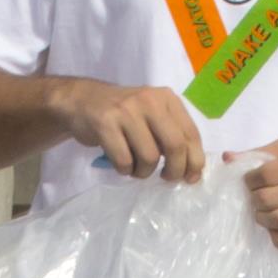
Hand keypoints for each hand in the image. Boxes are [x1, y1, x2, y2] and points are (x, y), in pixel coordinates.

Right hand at [56, 80, 207, 182]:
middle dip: (174, 171)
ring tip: (135, 167)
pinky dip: (124, 170)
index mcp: (167, 99)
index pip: (191, 134)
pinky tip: (120, 164)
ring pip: (149, 157)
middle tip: (166, 178)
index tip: (190, 178)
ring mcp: (126, 111)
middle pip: (175, 146)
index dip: (194, 161)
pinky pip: (124, 161)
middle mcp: (150, 101)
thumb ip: (172, 135)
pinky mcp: (105, 123)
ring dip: (144, 172)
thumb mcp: (153, 115)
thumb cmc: (124, 115)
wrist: (83, 101)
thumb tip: (192, 171)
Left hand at [243, 135, 277, 252]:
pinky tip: (276, 231)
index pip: (266, 175)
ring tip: (262, 212)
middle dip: (254, 199)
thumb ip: (262, 152)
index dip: (250, 180)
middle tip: (256, 197)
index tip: (250, 180)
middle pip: (269, 199)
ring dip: (262, 218)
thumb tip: (228, 158)